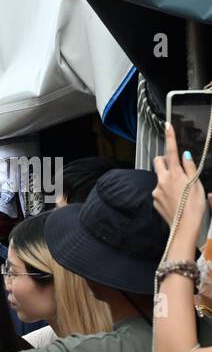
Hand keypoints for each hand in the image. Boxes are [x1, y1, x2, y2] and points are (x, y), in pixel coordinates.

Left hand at [152, 122, 207, 239]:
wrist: (184, 225)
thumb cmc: (195, 205)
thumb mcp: (197, 184)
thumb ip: (190, 168)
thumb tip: (186, 155)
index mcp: (176, 174)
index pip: (171, 151)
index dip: (169, 137)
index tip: (167, 125)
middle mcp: (162, 180)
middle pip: (158, 161)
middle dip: (164, 160)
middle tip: (174, 166)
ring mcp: (156, 190)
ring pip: (159, 177)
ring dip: (167, 178)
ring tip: (179, 190)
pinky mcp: (154, 199)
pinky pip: (158, 190)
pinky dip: (165, 190)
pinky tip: (174, 199)